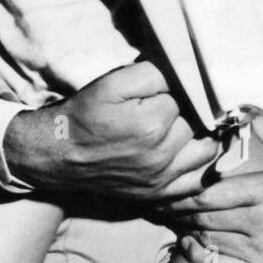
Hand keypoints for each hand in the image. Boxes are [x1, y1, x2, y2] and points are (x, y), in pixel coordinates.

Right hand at [5, 61, 217, 201]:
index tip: (175, 84)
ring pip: (206, 150)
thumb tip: (189, 68)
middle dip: (193, 108)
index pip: (191, 95)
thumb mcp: (113, 82)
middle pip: (200, 122)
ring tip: (188, 122)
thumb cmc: (84, 114)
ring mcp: (160, 180)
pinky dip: (201, 166)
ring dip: (202, 134)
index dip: (184, 85)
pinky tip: (191, 150)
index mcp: (151, 124)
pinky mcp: (157, 195)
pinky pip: (196, 182)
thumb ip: (155, 72)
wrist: (55, 154)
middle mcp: (160, 156)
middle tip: (177, 102)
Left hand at [162, 114, 262, 262]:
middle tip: (170, 206)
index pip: (214, 193)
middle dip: (185, 212)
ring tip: (181, 222)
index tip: (176, 190)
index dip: (189, 193)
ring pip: (210, 241)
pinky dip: (199, 256)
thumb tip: (243, 110)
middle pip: (207, 218)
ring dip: (191, 231)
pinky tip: (192, 246)